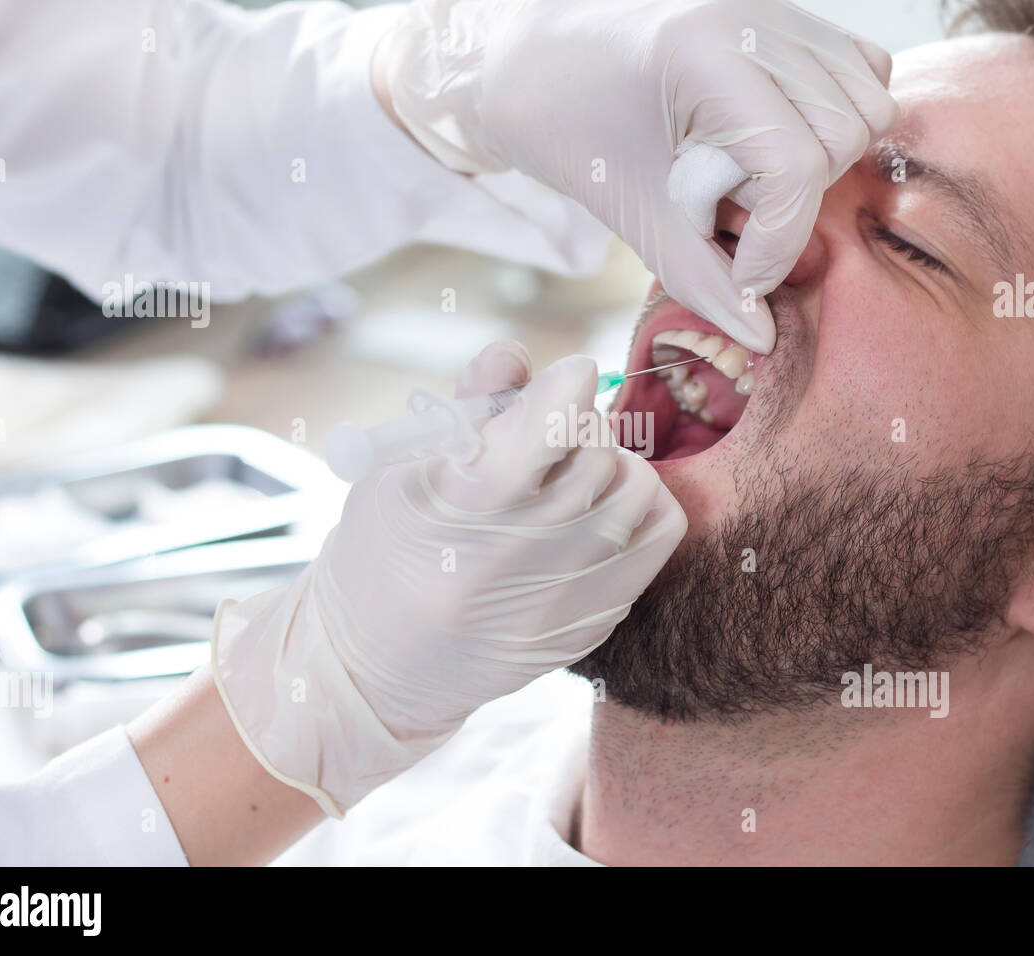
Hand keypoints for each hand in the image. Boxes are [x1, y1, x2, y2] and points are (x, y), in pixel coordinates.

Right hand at [211, 342, 685, 815]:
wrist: (375, 666)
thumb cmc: (382, 549)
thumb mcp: (398, 468)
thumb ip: (467, 404)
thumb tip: (519, 354)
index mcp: (450, 517)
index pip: (540, 436)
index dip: (566, 389)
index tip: (572, 371)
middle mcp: (510, 566)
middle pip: (591, 454)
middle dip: (577, 422)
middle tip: (549, 428)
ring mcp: (560, 602)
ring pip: (634, 488)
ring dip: (611, 460)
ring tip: (570, 468)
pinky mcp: (592, 623)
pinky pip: (658, 534)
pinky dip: (639, 500)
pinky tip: (600, 501)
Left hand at [371, 0, 898, 352]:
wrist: (528, 53)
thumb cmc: (559, 118)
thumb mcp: (625, 206)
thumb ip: (696, 275)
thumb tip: (758, 333)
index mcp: (704, 54)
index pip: (795, 163)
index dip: (776, 242)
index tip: (740, 278)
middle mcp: (753, 18)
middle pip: (843, 134)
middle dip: (791, 200)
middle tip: (723, 216)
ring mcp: (775, 9)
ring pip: (865, 102)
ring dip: (816, 162)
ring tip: (742, 178)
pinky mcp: (784, 17)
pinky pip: (858, 72)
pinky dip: (831, 120)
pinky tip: (770, 145)